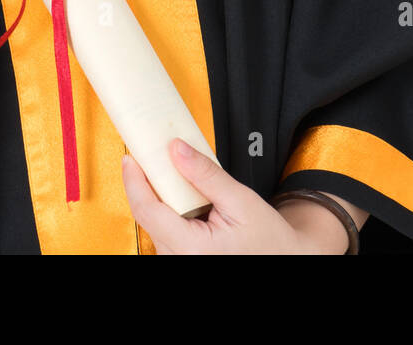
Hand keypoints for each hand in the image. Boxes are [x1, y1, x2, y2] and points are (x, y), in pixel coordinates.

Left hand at [121, 139, 329, 253]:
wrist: (282, 260)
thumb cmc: (266, 239)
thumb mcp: (240, 200)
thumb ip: (205, 175)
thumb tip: (176, 149)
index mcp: (190, 249)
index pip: (148, 211)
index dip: (135, 182)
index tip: (130, 158)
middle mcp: (178, 260)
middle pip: (149, 215)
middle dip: (149, 182)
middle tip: (153, 153)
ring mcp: (177, 262)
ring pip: (156, 223)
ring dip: (161, 196)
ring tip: (175, 172)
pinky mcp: (180, 260)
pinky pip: (165, 231)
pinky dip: (169, 209)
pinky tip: (182, 194)